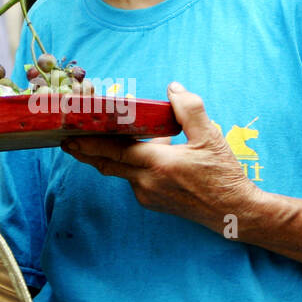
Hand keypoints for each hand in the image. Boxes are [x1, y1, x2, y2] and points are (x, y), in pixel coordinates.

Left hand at [62, 82, 257, 230]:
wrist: (234, 212)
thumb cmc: (223, 175)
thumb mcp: (210, 136)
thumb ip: (189, 109)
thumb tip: (173, 88)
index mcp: (158, 164)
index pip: (114, 151)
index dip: (89, 143)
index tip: (69, 137)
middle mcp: (146, 182)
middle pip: (107, 164)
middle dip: (86, 151)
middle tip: (67, 140)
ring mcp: (148, 195)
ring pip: (121, 171)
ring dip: (113, 156)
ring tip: (101, 140)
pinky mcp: (153, 202)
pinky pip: (134, 180)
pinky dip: (131, 165)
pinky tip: (144, 154)